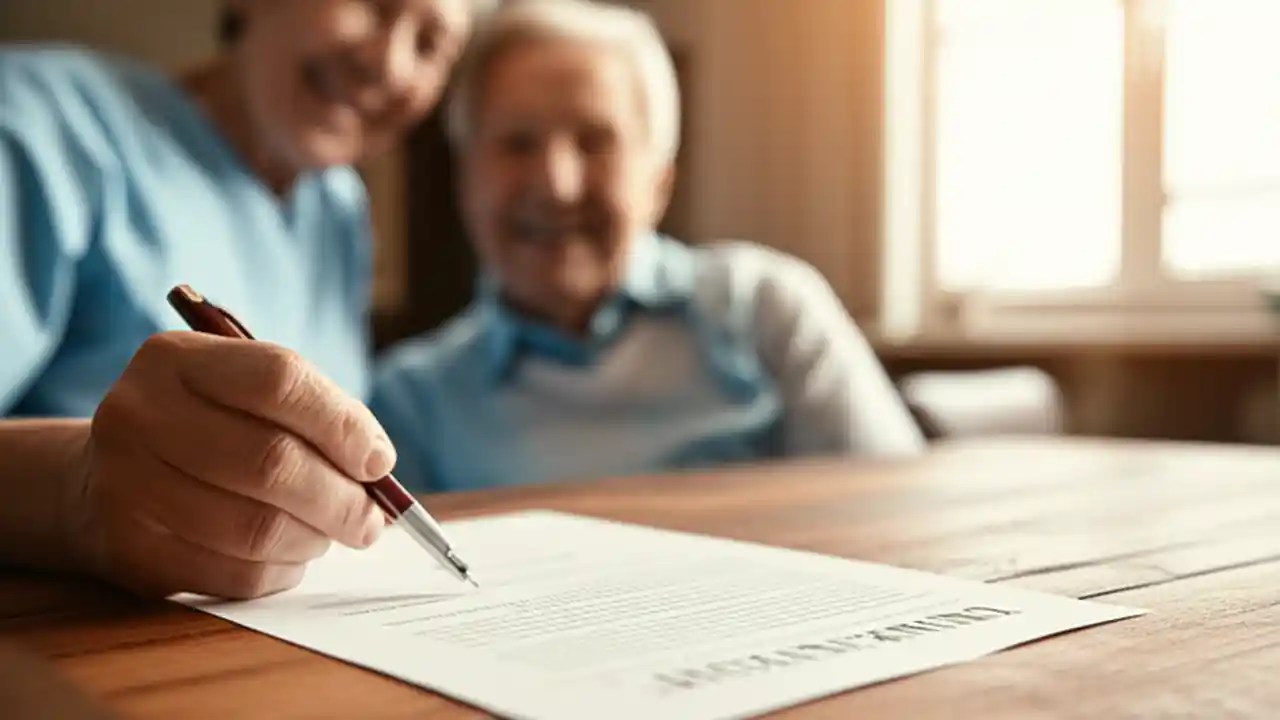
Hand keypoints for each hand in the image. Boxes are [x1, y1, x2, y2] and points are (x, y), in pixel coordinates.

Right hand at [72, 332, 395, 598]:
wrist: (100, 482)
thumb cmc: (204, 431)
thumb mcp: (243, 395)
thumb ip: (314, 414)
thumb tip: (377, 466)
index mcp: (175, 359)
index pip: (280, 380)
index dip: (344, 425)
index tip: (379, 461)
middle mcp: (139, 415)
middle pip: (272, 461)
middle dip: (342, 498)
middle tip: (371, 519)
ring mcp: (126, 486)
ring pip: (258, 527)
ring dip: (314, 538)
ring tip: (327, 533)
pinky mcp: (132, 552)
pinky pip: (237, 574)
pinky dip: (283, 570)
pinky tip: (289, 555)